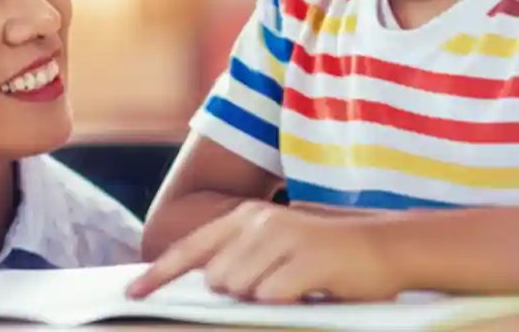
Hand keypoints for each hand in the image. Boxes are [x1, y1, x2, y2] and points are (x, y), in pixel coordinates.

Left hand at [127, 201, 403, 303]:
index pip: (189, 249)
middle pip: (216, 279)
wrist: (387, 247)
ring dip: (264, 299)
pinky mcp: (306, 259)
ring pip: (240, 289)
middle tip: (276, 288)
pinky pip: (272, 296)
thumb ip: (238, 260)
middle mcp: (258, 221)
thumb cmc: (326, 258)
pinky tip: (307, 291)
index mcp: (244, 217)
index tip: (132, 293)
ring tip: (295, 287)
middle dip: (237, 295)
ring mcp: (282, 238)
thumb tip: (204, 284)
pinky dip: (284, 302)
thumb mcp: (275, 248)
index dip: (159, 274)